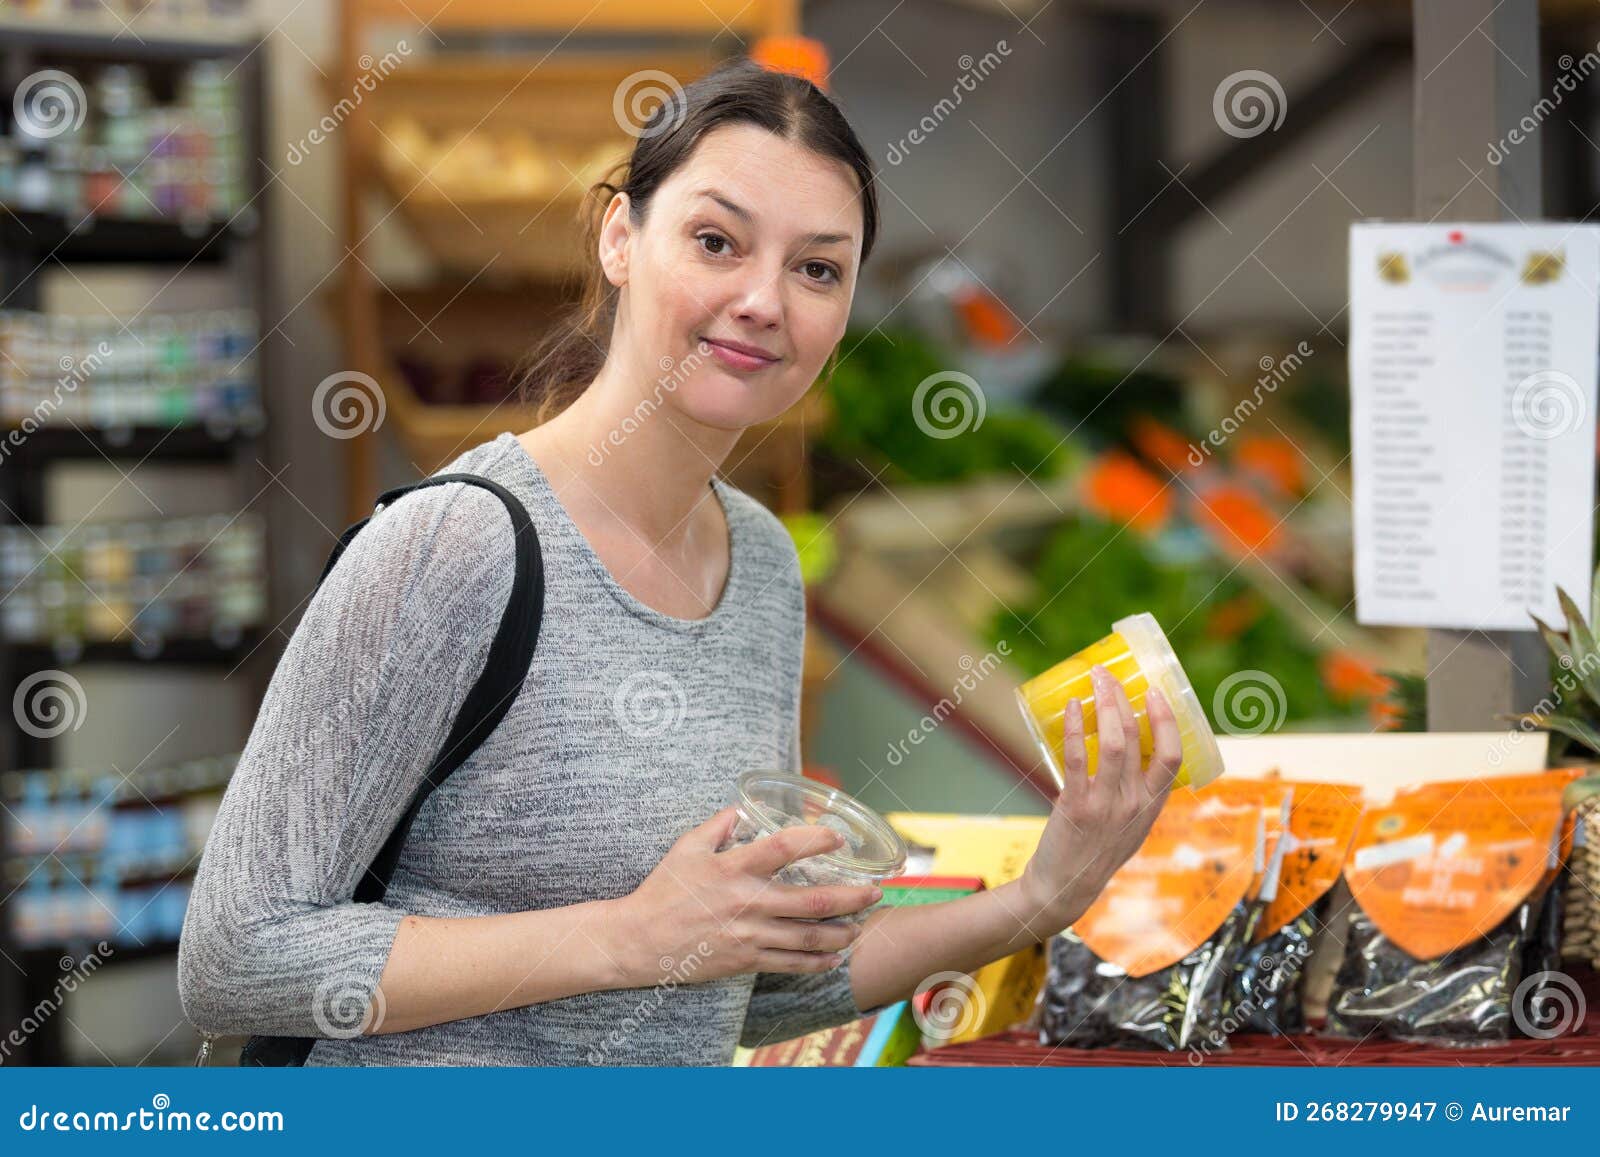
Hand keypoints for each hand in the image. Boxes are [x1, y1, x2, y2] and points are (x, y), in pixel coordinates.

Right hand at [604, 807, 882, 987]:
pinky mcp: (746, 961)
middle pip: (813, 901)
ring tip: (862, 925)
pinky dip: (818, 962)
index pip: (785, 848)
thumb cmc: (662, 890)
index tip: (838, 838)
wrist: (640, 941)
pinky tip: (834, 956)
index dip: (817, 840)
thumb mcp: (686, 848)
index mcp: (734, 868)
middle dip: (852, 897)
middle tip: (875, 891)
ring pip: (809, 937)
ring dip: (843, 932)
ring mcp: (750, 935)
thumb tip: (742, 808)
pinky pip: (791, 965)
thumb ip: (718, 825)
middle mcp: (748, 902)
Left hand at [1016, 664, 1181, 938]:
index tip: (1156, 691)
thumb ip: (1137, 794)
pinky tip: (1070, 707)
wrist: (1065, 888)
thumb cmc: (1096, 851)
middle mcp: (1134, 803)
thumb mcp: (1132, 825)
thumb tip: (1129, 747)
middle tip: (1110, 674)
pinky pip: (1077, 758)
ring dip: (1104, 705)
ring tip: (1095, 681)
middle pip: (1138, 739)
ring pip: (1113, 744)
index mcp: (1152, 805)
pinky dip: (1074, 727)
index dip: (1167, 719)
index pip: (1174, 755)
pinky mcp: (1076, 805)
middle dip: (1125, 699)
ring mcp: (1106, 805)